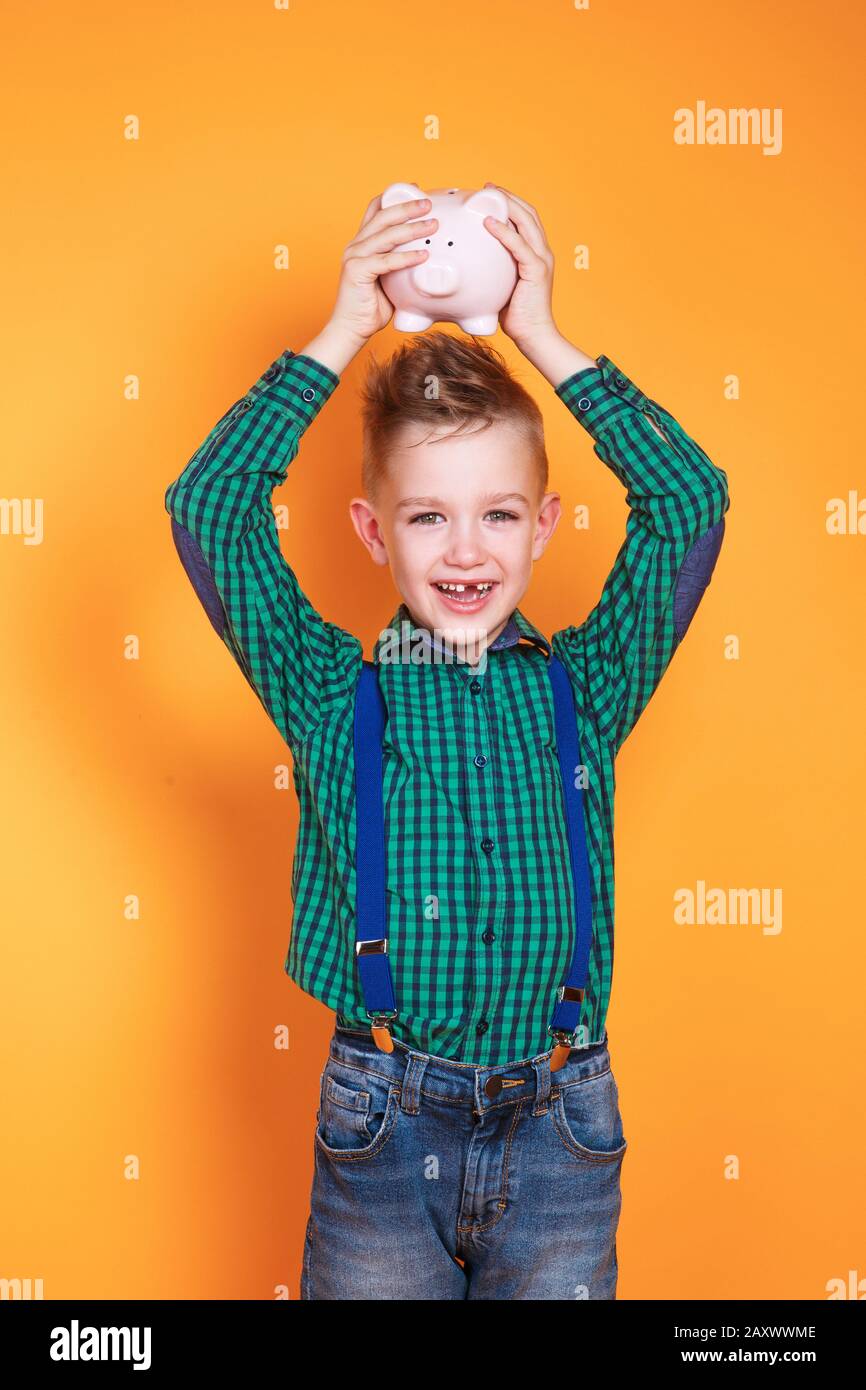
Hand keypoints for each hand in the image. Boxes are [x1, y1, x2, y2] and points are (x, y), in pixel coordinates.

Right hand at [325, 192, 436, 349]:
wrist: (351, 328)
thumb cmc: (371, 306)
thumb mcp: (390, 279)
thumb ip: (401, 264)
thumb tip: (428, 256)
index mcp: (362, 243)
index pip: (375, 211)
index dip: (394, 197)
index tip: (415, 188)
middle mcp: (356, 245)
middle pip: (382, 216)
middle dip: (407, 207)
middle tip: (429, 203)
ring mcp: (354, 257)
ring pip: (386, 236)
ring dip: (412, 228)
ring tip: (433, 225)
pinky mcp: (357, 271)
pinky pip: (386, 261)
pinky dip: (406, 257)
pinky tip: (424, 255)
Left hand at [481, 182, 557, 348]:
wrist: (534, 336)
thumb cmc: (516, 316)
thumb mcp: (501, 286)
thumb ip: (493, 271)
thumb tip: (469, 266)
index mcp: (536, 254)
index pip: (526, 220)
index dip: (510, 203)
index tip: (491, 193)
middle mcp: (542, 252)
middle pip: (528, 213)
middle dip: (508, 197)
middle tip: (488, 186)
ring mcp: (541, 260)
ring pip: (526, 222)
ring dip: (507, 205)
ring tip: (489, 194)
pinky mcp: (536, 270)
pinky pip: (518, 245)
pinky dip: (504, 232)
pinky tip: (488, 223)